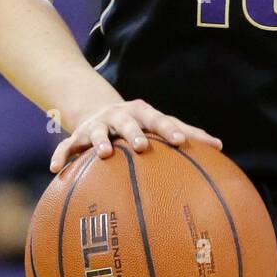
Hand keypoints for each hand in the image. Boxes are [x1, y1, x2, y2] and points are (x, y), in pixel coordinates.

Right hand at [49, 98, 221, 172]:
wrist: (100, 108)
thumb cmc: (141, 123)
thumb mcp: (160, 123)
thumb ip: (188, 133)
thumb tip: (221, 147)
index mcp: (143, 114)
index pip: (160, 120)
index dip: (170, 130)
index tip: (181, 141)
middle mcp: (120, 116)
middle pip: (128, 122)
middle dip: (134, 133)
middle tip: (142, 146)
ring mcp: (98, 124)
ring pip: (97, 132)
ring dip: (99, 141)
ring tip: (103, 154)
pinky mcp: (78, 135)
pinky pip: (67, 146)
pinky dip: (61, 155)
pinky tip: (55, 169)